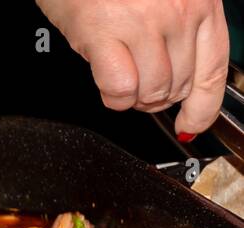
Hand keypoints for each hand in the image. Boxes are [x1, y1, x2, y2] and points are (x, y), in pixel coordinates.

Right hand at [37, 0, 229, 135]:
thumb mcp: (163, 1)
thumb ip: (180, 35)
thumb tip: (180, 85)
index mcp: (200, 2)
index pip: (213, 69)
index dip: (204, 107)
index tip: (191, 124)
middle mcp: (178, 11)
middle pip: (178, 86)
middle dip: (157, 98)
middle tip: (139, 87)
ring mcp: (143, 23)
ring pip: (150, 92)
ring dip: (133, 98)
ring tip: (121, 79)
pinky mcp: (105, 34)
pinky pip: (119, 89)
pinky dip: (113, 97)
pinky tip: (106, 82)